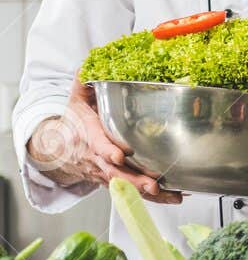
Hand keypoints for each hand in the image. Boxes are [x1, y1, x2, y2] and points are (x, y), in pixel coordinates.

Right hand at [25, 82, 181, 203]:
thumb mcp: (76, 96)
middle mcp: (97, 158)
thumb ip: (85, 79)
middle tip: (153, 184)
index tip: (119, 155)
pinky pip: (133, 192)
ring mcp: (106, 173)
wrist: (60, 147)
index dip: (107, 150)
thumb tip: (93, 62)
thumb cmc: (74, 119)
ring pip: (126, 186)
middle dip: (134, 180)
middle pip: (115, 172)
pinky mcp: (116, 181)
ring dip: (147, 193)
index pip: (97, 144)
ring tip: (171, 195)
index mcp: (88, 135)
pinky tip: (175, 196)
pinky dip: (153, 197)